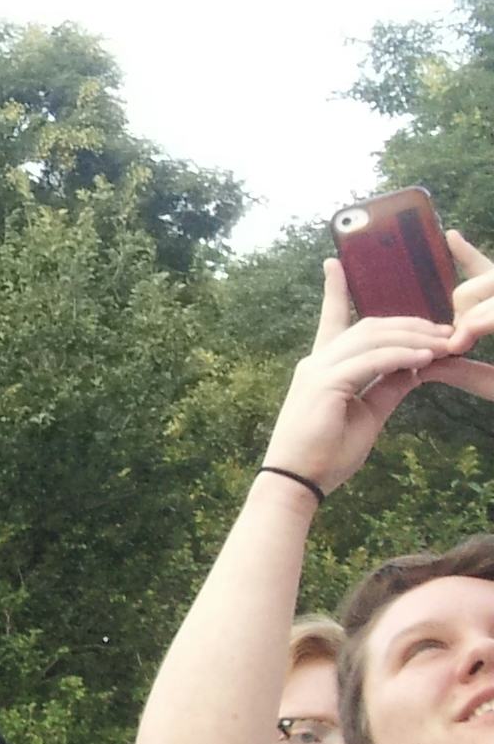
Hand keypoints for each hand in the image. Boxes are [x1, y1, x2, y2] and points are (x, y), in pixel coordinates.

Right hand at [261, 244, 493, 494]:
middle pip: (369, 326)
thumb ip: (387, 386)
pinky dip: (402, 357)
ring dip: (414, 338)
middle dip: (410, 324)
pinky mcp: (326, 383)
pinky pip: (373, 361)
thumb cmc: (326, 453)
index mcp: (321, 366)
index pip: (331, 320)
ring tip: (445, 345)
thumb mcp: (366, 414)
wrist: (297, 480)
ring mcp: (318, 370)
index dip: (334, 290)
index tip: (333, 263)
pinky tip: (426, 360)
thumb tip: (413, 367)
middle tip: (446, 332)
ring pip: (373, 337)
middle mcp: (316, 361)